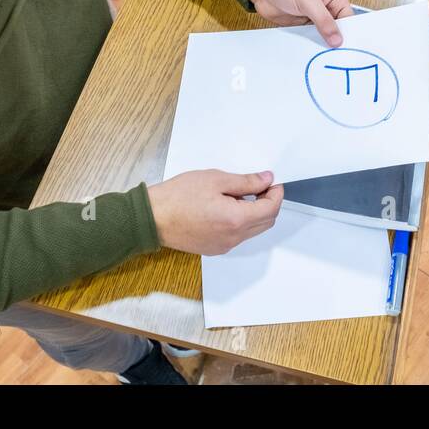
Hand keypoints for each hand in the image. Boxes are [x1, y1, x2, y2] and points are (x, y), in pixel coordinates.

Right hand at [146, 169, 282, 254]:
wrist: (152, 218)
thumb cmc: (178, 197)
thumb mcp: (215, 180)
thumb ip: (246, 181)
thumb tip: (266, 180)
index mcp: (236, 220)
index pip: (271, 209)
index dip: (276, 193)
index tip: (272, 181)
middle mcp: (233, 238)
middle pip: (266, 222)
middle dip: (269, 203)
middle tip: (259, 185)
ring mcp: (224, 246)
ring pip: (253, 230)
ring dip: (255, 213)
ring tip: (239, 194)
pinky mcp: (214, 248)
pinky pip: (238, 236)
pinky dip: (241, 221)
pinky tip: (227, 206)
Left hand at [249, 0, 352, 46]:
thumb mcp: (308, 1)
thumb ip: (324, 20)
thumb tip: (337, 39)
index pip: (349, 19)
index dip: (349, 33)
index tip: (348, 48)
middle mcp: (328, 9)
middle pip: (339, 30)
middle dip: (337, 42)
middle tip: (338, 56)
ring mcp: (316, 19)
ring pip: (325, 37)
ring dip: (323, 45)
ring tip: (326, 58)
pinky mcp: (304, 27)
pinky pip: (312, 40)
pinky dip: (312, 46)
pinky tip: (313, 54)